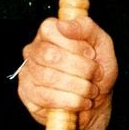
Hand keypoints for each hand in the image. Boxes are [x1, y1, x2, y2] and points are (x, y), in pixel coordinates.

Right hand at [17, 11, 116, 129]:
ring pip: (49, 77)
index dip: (73, 43)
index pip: (49, 29)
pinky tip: (81, 102)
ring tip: (90, 90)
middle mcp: (34, 50)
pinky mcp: (27, 95)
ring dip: (79, 86)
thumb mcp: (101, 44)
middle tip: (95, 74)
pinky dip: (71, 101)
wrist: (96, 105)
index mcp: (49, 33)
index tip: (90, 54)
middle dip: (80, 67)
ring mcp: (28, 72)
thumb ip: (86, 28)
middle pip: (50, 55)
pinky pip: (47, 97)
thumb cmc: (97, 71)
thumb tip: (63, 24)